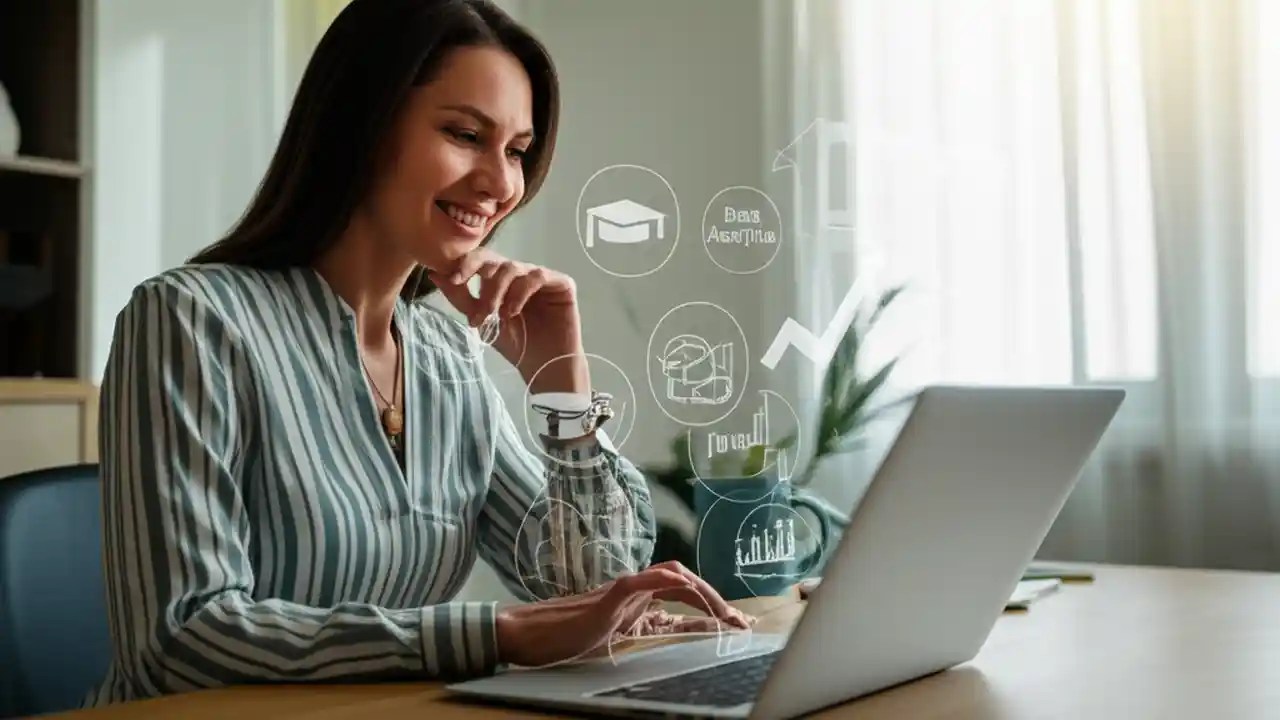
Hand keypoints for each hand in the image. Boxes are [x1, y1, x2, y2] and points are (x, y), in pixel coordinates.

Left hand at [428, 249, 587, 393]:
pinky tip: (514, 311)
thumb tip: (435, 274)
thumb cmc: (515, 345)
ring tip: (497, 316)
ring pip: (512, 267)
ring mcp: (541, 276)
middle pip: (495, 259)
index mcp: (501, 279)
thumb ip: (461, 297)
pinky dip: (521, 292)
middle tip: (479, 310)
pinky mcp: (561, 283)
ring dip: (499, 291)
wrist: (543, 366)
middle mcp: (520, 273)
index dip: (464, 264)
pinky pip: (537, 275)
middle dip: (481, 281)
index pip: (480, 260)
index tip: (451, 279)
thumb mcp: (481, 321)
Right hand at [494, 561, 755, 667]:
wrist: (535, 634)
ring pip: (671, 576)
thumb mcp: (622, 641)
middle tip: (740, 622)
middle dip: (717, 600)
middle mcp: (637, 591)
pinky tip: (683, 584)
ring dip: (702, 591)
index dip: (714, 609)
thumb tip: (680, 632)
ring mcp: (624, 589)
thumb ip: (649, 631)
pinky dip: (663, 579)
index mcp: (640, 603)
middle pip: (686, 584)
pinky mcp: (610, 594)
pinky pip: (640, 580)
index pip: (685, 599)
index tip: (738, 625)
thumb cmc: (571, 638)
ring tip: (723, 612)